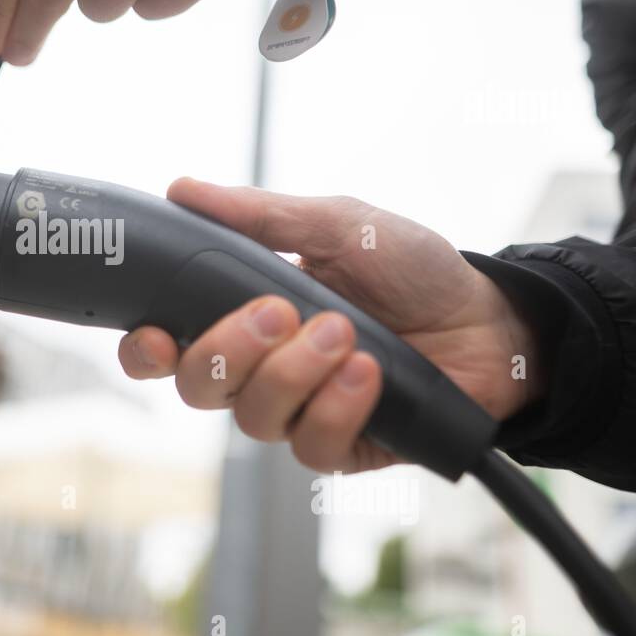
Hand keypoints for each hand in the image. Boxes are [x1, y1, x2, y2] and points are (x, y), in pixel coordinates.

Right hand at [118, 179, 544, 472]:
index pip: (169, 346)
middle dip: (230, 349)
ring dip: (296, 372)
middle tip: (280, 312)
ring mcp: (298, 411)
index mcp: (243, 315)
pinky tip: (368, 374)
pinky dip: (337, 407)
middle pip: (198, 387)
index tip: (158, 335)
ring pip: (252, 418)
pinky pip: (310, 446)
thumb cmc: (411, 269)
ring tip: (347, 334)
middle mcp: (261, 369)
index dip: (146, 350)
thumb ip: (259, 215)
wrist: (489, 320)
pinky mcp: (339, 445)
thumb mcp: (337, 224)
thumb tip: (185, 188)